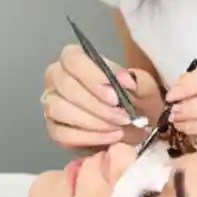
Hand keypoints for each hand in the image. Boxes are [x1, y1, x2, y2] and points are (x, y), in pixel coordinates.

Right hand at [42, 44, 164, 147]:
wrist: (134, 126)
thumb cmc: (136, 101)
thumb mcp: (145, 88)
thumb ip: (138, 80)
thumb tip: (126, 80)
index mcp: (75, 59)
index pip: (73, 59)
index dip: (93, 77)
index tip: (116, 95)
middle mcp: (57, 77)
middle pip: (66, 86)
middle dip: (97, 104)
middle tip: (122, 116)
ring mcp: (51, 104)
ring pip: (60, 109)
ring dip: (93, 121)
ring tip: (118, 127)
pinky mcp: (54, 129)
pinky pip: (62, 134)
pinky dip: (89, 137)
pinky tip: (110, 137)